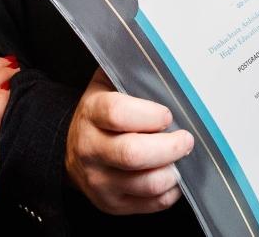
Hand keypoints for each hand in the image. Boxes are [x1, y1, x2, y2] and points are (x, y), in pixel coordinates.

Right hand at [65, 68, 194, 213]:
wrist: (72, 150)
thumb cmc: (102, 113)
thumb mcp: (107, 84)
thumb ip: (130, 70)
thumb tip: (164, 54)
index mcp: (91, 113)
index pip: (117, 114)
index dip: (150, 115)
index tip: (167, 115)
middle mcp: (91, 149)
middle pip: (134, 154)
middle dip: (170, 146)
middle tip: (186, 139)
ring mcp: (100, 181)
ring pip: (147, 183)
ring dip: (174, 171)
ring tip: (179, 158)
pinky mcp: (113, 204)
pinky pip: (152, 203)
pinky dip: (171, 191)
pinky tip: (171, 174)